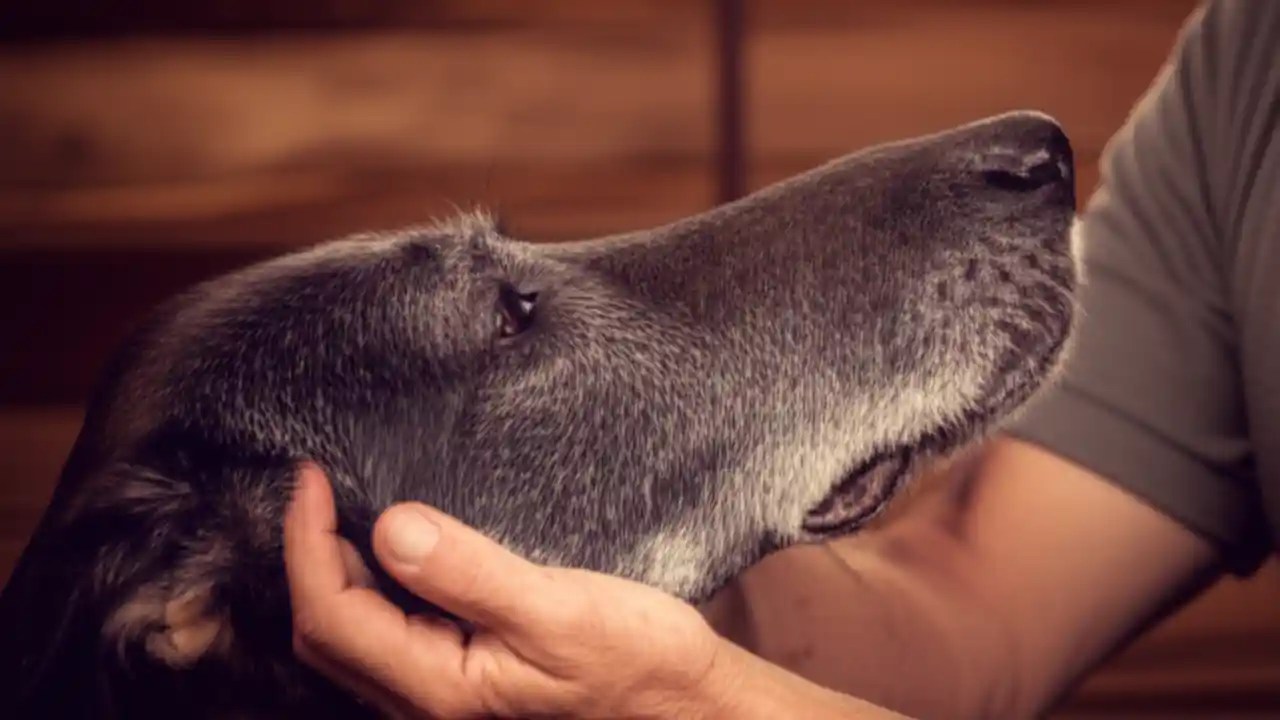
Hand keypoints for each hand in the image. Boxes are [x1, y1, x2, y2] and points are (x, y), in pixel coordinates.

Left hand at [282, 464, 732, 718]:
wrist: (681, 703)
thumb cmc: (635, 661)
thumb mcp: (557, 609)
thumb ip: (470, 572)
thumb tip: (390, 527)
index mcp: (440, 688)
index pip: (332, 614)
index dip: (307, 541)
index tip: (314, 475)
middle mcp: (428, 703)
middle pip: (327, 633)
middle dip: (308, 555)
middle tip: (320, 485)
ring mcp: (444, 697)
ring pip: (353, 639)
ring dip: (333, 572)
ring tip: (344, 509)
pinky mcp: (465, 682)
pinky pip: (388, 637)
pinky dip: (370, 589)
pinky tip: (395, 552)